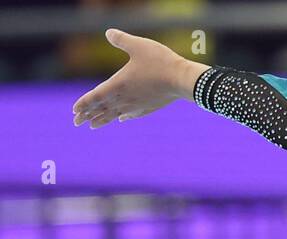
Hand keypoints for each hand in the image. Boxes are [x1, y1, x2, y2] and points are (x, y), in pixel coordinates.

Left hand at [73, 29, 204, 127]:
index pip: (94, 97)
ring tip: (93, 126)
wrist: (182, 80)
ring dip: (102, 120)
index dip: (83, 103)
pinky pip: (131, 115)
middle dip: (87, 115)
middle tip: (76, 123)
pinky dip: (123, 117)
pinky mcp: (148, 108)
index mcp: (117, 84)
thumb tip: (108, 33)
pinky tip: (121, 120)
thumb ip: (121, 40)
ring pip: (114, 115)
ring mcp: (137, 105)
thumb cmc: (160, 62)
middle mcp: (124, 98)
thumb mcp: (138, 45)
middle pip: (101, 109)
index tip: (74, 111)